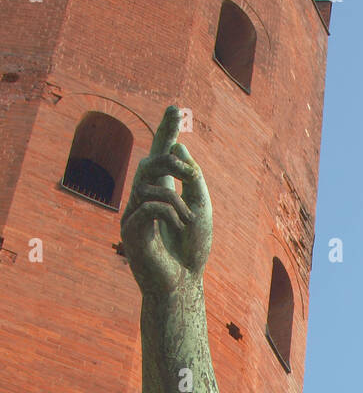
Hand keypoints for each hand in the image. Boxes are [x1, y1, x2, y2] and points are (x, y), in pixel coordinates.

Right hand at [121, 105, 211, 296]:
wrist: (184, 285)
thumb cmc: (192, 251)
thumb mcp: (200, 209)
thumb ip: (192, 180)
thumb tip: (179, 147)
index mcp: (163, 191)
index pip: (161, 154)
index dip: (166, 131)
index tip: (174, 107)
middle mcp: (144, 198)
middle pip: (150, 162)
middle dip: (170, 162)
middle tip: (190, 174)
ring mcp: (134, 213)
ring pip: (148, 184)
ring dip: (176, 200)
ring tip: (190, 221)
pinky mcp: (131, 231)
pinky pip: (148, 206)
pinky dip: (168, 213)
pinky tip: (179, 228)